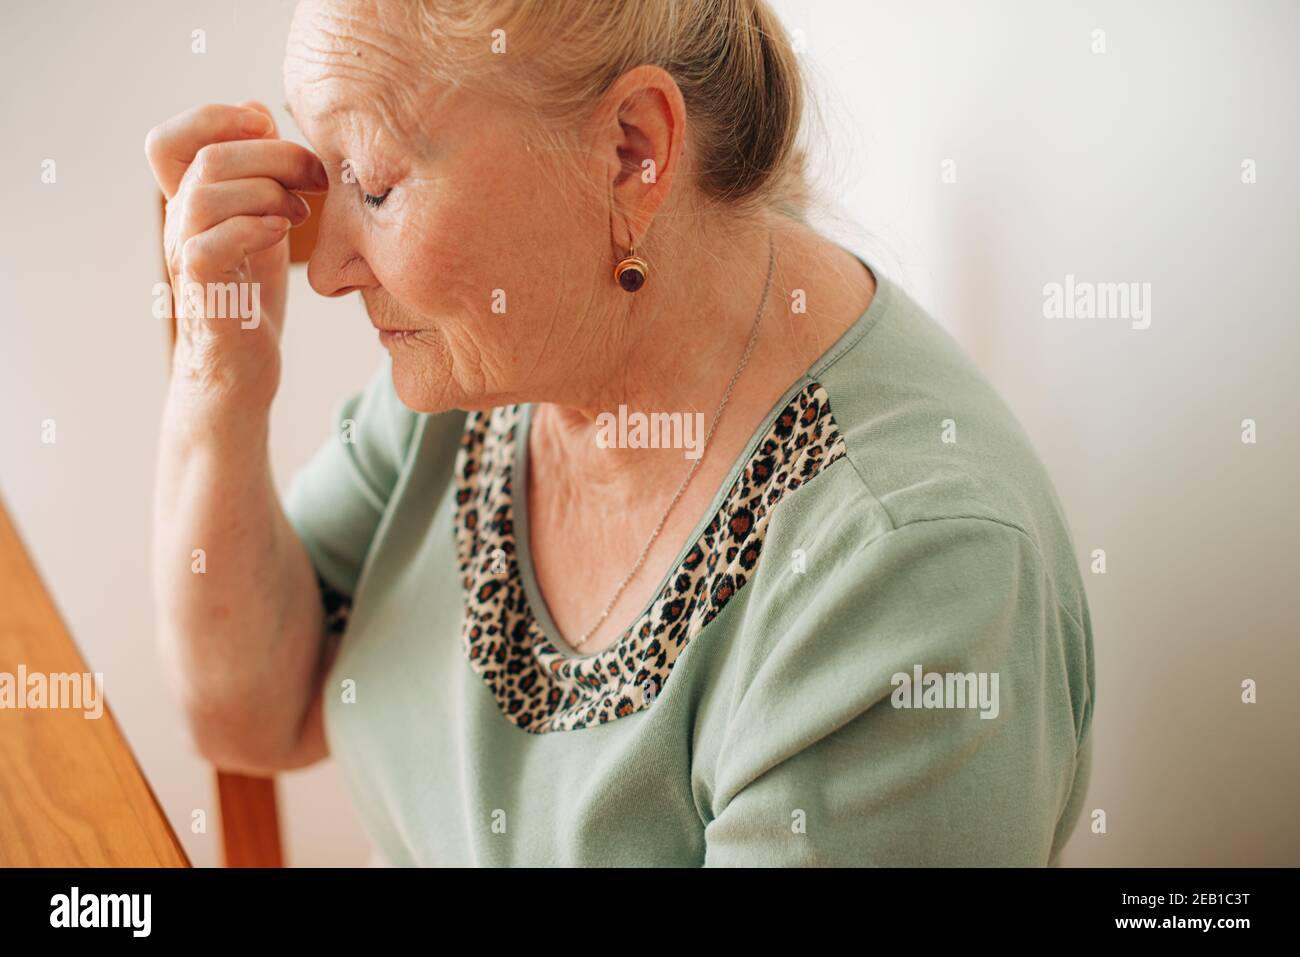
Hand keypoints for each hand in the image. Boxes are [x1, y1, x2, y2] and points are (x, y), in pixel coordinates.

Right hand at [145, 101, 327, 408]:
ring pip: (206, 193)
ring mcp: (187, 257)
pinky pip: (211, 243)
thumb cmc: (252, 296)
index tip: (271, 134)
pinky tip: (282, 236)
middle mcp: (179, 224)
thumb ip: (260, 174)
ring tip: (299, 212)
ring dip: (266, 192)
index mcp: (190, 202)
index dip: (216, 119)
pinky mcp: (205, 291)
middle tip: (314, 179)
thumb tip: (258, 112)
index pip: (171, 139)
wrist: (241, 369)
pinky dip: (254, 229)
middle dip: (272, 156)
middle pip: (206, 156)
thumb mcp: (261, 221)